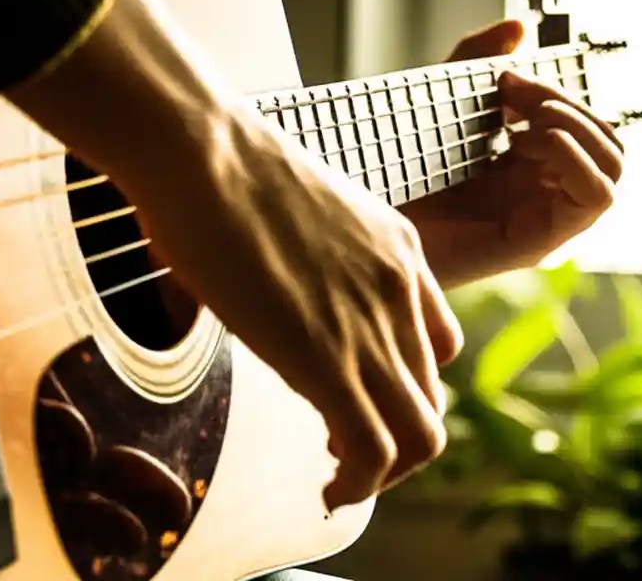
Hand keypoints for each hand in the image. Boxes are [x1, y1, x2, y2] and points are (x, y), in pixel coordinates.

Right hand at [6, 0, 462, 511]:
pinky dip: (360, 485)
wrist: (206, 151)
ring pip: (420, 433)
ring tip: (339, 479)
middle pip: (431, 396)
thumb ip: (306, 252)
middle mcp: (401, 290)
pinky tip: (329, 490)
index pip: (436, 342)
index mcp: (397, 249)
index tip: (355, 401)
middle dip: (394, 439)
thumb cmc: (221, 166)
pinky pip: (375, 450)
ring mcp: (373, 324)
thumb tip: (261, 279)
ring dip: (383, 471)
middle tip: (342, 452)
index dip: (401, 385)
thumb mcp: (294, 207)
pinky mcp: (330, 357)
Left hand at [400, 20, 625, 286]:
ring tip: (519, 121)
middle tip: (511, 92)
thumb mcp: (439, 104)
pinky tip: (522, 145)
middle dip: (567, 103)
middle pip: (608, 142)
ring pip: (612, 168)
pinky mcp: (536, 243)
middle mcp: (545, 196)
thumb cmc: (396, 175)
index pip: (588, 124)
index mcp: (532, 167)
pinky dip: (571, 157)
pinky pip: (595, 197)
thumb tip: (519, 26)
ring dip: (573, 128)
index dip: (557, 91)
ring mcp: (544, 221)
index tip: (504, 78)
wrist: (363, 226)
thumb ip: (474, 62)